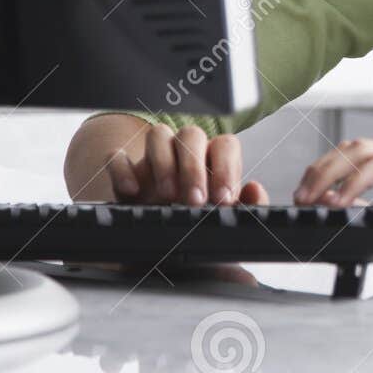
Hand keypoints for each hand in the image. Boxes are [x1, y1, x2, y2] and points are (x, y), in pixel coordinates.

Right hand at [106, 124, 268, 206]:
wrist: (154, 238)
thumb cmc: (195, 222)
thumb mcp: (222, 221)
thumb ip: (247, 207)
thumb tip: (255, 188)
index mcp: (213, 160)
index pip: (225, 145)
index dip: (225, 168)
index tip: (222, 200)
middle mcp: (184, 153)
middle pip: (192, 135)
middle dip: (194, 167)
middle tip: (195, 201)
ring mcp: (152, 159)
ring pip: (158, 134)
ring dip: (164, 163)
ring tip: (167, 196)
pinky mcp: (124, 172)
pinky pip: (117, 157)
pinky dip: (123, 170)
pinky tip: (132, 192)